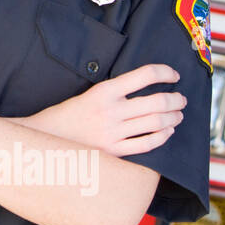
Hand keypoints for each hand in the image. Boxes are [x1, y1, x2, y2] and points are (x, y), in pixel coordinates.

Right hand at [28, 64, 185, 155]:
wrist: (43, 138)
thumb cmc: (65, 116)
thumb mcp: (88, 95)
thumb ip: (114, 93)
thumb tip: (144, 89)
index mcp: (103, 91)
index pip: (144, 75)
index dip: (165, 72)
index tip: (174, 75)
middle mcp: (111, 111)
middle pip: (157, 101)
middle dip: (176, 99)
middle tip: (181, 98)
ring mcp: (113, 133)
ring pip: (156, 123)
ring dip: (174, 117)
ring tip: (178, 114)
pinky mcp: (113, 152)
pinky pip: (147, 144)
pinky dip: (163, 136)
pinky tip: (167, 132)